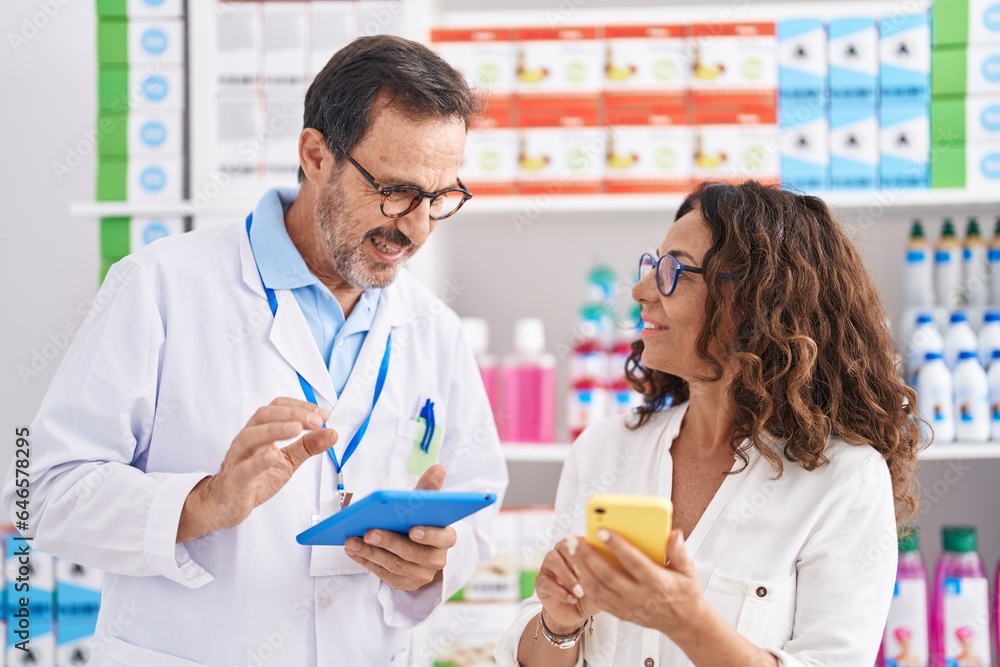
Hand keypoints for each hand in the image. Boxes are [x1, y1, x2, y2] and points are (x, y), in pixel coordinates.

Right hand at [178, 398, 336, 541]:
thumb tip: (332, 433)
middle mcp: (247, 439)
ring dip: (275, 429)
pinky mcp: (235, 480)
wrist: (226, 504)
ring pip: (250, 436)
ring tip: (297, 429)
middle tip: (316, 421)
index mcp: (260, 431)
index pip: (277, 407)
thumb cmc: (255, 478)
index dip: (300, 407)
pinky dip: (259, 461)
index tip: (322, 416)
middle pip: (264, 415)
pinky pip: (244, 468)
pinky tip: (273, 457)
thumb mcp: (288, 461)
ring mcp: (238, 458)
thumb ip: (308, 446)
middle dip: (292, 414)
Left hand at [344, 464, 456, 591]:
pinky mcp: (404, 584)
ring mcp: (420, 575)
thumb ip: (429, 489)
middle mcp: (436, 560)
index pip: (442, 537)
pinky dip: (366, 561)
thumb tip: (438, 468)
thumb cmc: (419, 521)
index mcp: (446, 538)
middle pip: (412, 553)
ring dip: (371, 552)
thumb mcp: (424, 506)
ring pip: (395, 565)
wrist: (419, 551)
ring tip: (352, 540)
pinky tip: (353, 550)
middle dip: (389, 542)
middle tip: (369, 532)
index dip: (429, 534)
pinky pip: (384, 574)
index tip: (413, 529)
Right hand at [534, 535, 599, 635]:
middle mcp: (560, 553)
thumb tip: (621, 562)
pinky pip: (545, 581)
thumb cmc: (592, 595)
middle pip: (563, 545)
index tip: (597, 562)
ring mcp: (548, 567)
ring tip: (580, 591)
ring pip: (552, 559)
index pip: (579, 539)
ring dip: (567, 575)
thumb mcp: (603, 584)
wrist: (575, 613)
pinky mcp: (541, 582)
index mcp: (576, 549)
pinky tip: (572, 598)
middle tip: (587, 576)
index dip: (587, 549)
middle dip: (575, 560)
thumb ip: (607, 572)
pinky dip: (560, 591)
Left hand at [565, 529, 706, 637]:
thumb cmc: (685, 593)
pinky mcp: (621, 613)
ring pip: (599, 588)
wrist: (684, 623)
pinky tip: (578, 569)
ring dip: (582, 569)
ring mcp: (628, 607)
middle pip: (608, 575)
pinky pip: (598, 599)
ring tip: (572, 551)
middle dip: (588, 556)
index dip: (616, 546)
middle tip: (575, 540)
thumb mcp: (688, 571)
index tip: (602, 530)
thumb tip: (674, 534)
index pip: (633, 562)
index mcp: (657, 583)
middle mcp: (640, 596)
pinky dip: (585, 584)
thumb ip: (679, 551)